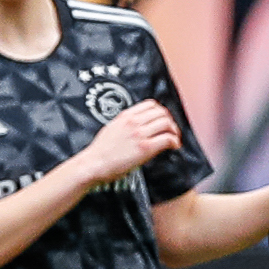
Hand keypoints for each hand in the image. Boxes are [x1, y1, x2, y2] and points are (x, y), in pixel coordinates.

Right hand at [69, 100, 184, 187]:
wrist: (94, 164)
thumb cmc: (100, 152)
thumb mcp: (112, 128)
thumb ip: (125, 124)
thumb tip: (137, 125)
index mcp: (125, 116)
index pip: (151, 104)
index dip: (161, 111)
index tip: (164, 119)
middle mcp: (134, 122)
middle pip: (162, 113)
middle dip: (170, 121)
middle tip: (172, 130)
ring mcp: (140, 134)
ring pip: (166, 124)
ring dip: (174, 131)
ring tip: (175, 139)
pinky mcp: (145, 148)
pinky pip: (167, 139)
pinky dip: (175, 141)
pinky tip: (174, 146)